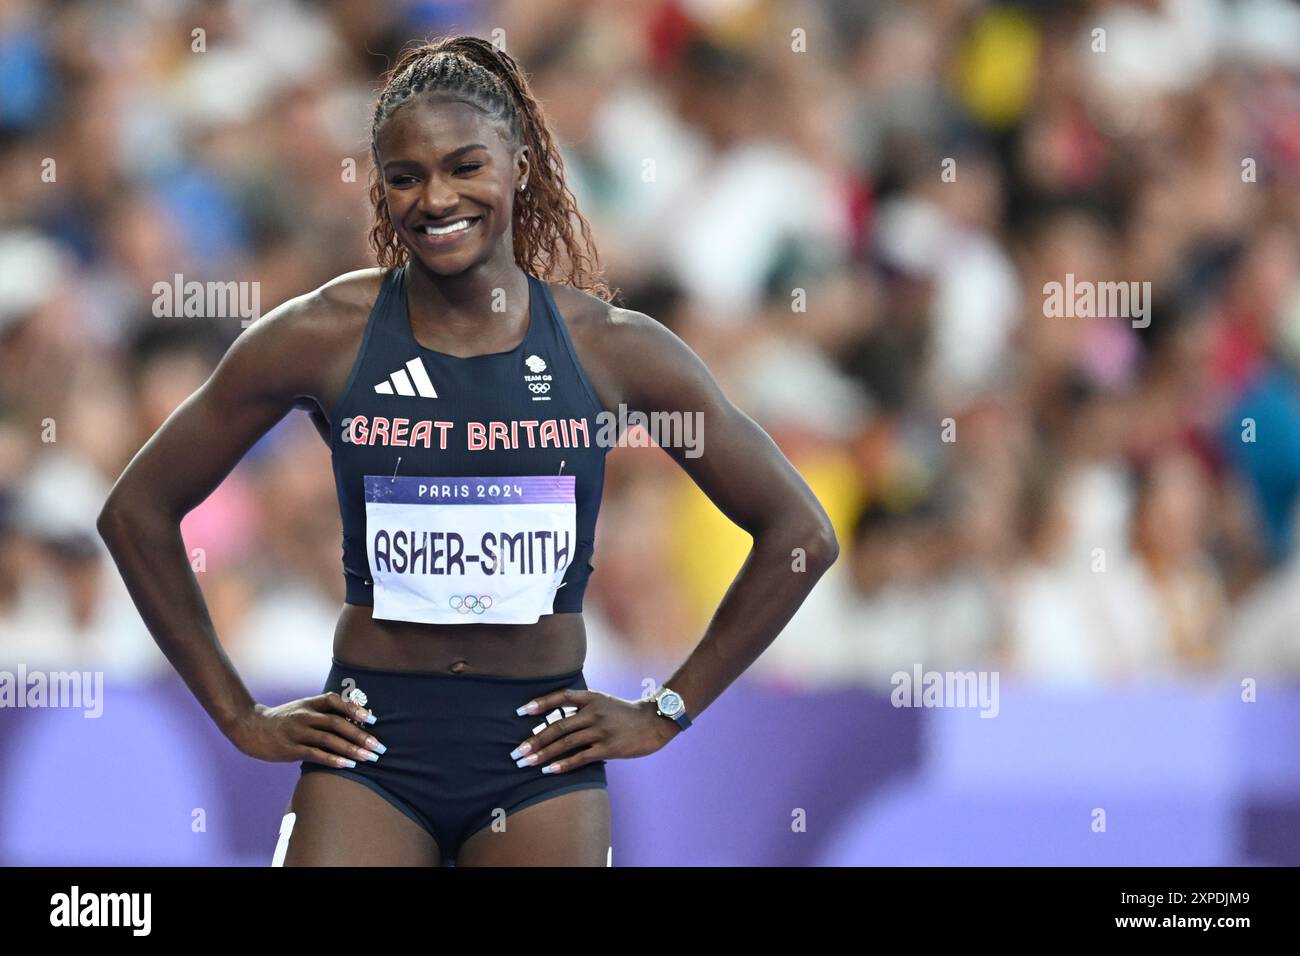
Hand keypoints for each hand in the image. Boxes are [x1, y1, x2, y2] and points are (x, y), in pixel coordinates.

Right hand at [229, 693, 385, 767]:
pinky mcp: (290, 749)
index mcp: (310, 703)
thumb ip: (323, 712)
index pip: (336, 702)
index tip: (373, 720)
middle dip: (361, 735)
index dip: (355, 709)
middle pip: (338, 723)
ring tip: (369, 758)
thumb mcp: (302, 708)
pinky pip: (315, 754)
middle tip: (379, 746)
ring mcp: (297, 732)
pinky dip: (333, 759)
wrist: (250, 727)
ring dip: (352, 749)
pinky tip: (348, 765)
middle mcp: (305, 715)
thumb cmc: (283, 720)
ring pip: (329, 740)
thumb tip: (353, 721)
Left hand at [509, 689, 678, 773]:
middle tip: (516, 752)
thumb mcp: (604, 701)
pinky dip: (563, 764)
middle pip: (557, 726)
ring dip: (543, 754)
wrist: (654, 722)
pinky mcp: (607, 748)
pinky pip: (580, 758)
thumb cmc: (625, 713)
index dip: (539, 704)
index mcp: (591, 698)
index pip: (560, 697)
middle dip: (534, 740)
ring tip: (525, 763)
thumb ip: (583, 707)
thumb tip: (555, 720)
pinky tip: (548, 770)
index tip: (520, 712)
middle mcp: (593, 713)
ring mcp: (600, 731)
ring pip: (565, 743)